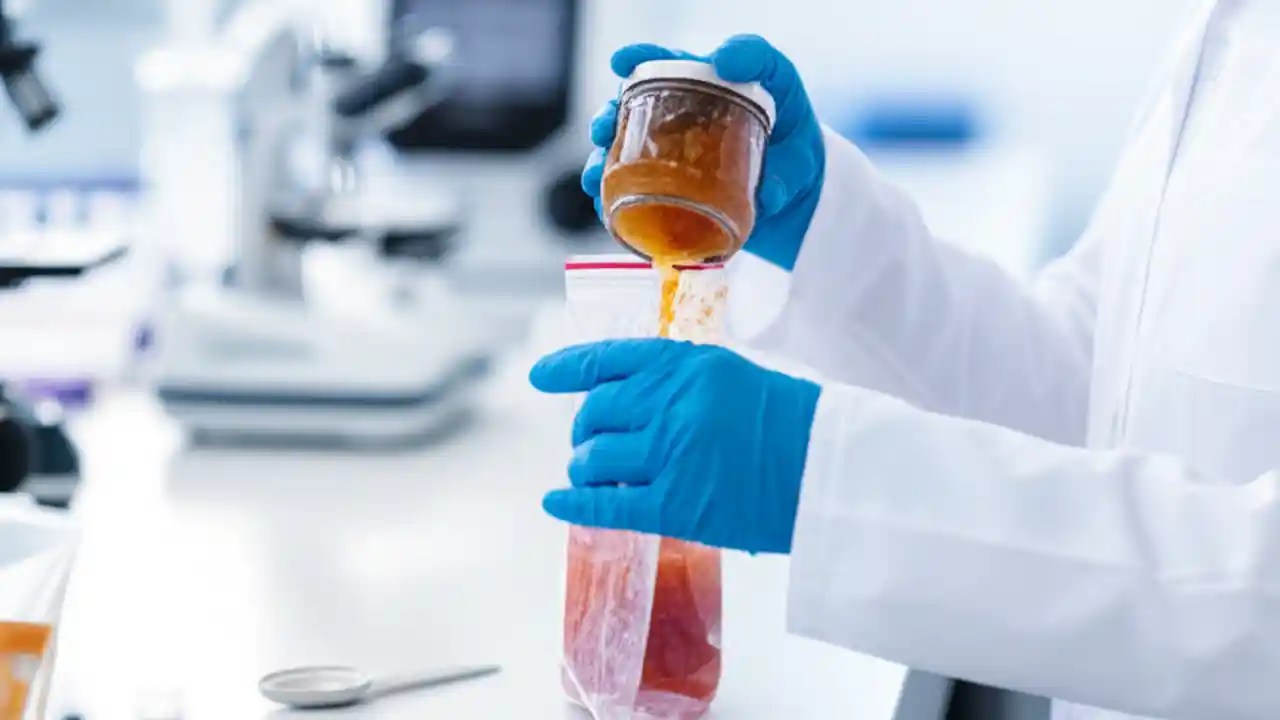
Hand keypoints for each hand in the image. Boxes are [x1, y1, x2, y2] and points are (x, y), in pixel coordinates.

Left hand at [530, 339, 820, 553]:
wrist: (830, 468)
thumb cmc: (789, 422)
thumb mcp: (729, 376)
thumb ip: (676, 380)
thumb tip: (621, 399)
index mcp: (684, 364)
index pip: (607, 360)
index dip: (566, 369)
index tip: (540, 377)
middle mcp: (669, 403)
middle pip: (594, 414)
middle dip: (584, 430)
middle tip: (592, 445)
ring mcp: (669, 455)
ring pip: (592, 459)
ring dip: (585, 468)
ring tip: (594, 476)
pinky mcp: (674, 505)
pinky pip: (603, 504)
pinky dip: (573, 504)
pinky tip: (556, 504)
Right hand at [581, 35, 824, 270]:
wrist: (800, 186)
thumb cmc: (790, 128)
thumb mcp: (785, 90)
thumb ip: (776, 108)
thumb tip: (766, 181)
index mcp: (695, 85)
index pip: (659, 64)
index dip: (637, 58)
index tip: (622, 60)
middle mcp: (673, 121)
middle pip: (625, 111)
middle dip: (606, 117)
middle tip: (603, 126)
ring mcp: (669, 160)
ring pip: (619, 155)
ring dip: (600, 163)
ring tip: (594, 175)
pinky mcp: (673, 198)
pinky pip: (634, 199)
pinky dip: (614, 204)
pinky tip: (603, 209)